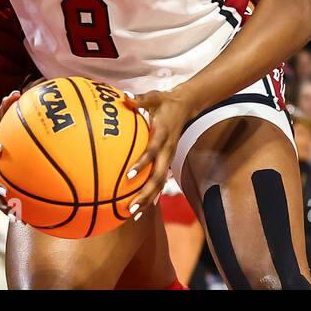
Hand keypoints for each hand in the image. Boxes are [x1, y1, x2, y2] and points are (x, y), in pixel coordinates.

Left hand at [122, 89, 192, 215]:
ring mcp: (169, 158)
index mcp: (162, 135)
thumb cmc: (165, 101)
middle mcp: (168, 150)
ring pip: (160, 183)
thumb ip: (140, 99)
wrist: (186, 107)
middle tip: (131, 207)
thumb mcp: (154, 96)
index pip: (153, 151)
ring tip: (133, 214)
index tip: (129, 174)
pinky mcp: (167, 161)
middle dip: (146, 193)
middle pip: (158, 177)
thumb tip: (125, 97)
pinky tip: (141, 207)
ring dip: (148, 199)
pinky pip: (160, 181)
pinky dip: (151, 195)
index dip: (142, 163)